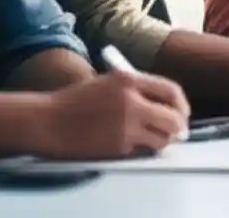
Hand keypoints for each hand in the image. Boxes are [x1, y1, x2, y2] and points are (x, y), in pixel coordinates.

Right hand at [34, 72, 189, 159]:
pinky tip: (130, 143)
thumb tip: (165, 106)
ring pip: (163, 138)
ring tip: (155, 139)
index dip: (181, 104)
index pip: (171, 90)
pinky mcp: (119, 145)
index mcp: (128, 79)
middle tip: (177, 131)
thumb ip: (136, 90)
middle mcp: (131, 101)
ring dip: (163, 140)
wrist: (48, 120)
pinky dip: (141, 148)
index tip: (181, 112)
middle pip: (174, 117)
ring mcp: (126, 125)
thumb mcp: (107, 83)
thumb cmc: (74, 101)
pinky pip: (142, 149)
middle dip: (178, 127)